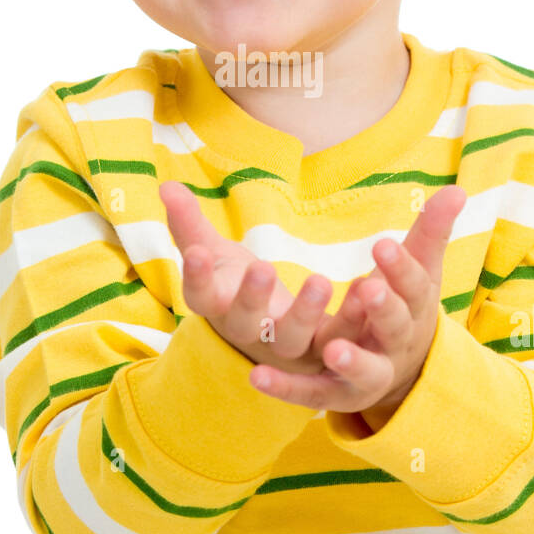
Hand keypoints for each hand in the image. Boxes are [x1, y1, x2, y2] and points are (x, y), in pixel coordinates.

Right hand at [159, 181, 334, 375]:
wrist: (269, 336)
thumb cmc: (233, 286)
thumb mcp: (211, 252)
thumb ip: (189, 223)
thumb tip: (166, 185)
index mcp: (216, 305)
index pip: (199, 295)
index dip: (196, 277)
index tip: (196, 254)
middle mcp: (247, 331)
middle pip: (245, 321)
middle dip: (252, 297)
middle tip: (262, 268)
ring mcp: (283, 345)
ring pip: (292, 337)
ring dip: (306, 312)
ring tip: (320, 280)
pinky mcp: (319, 348)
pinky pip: (336, 335)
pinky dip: (352, 316)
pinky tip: (368, 287)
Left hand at [248, 185, 467, 414]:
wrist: (403, 370)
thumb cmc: (405, 306)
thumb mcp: (419, 269)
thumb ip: (431, 231)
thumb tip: (458, 189)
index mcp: (416, 310)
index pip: (414, 287)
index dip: (400, 268)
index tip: (382, 245)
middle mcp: (395, 345)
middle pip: (394, 328)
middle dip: (384, 309)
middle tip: (368, 287)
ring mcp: (366, 374)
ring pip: (362, 369)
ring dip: (349, 358)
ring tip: (332, 349)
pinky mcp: (332, 394)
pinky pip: (309, 393)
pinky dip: (285, 388)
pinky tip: (257, 377)